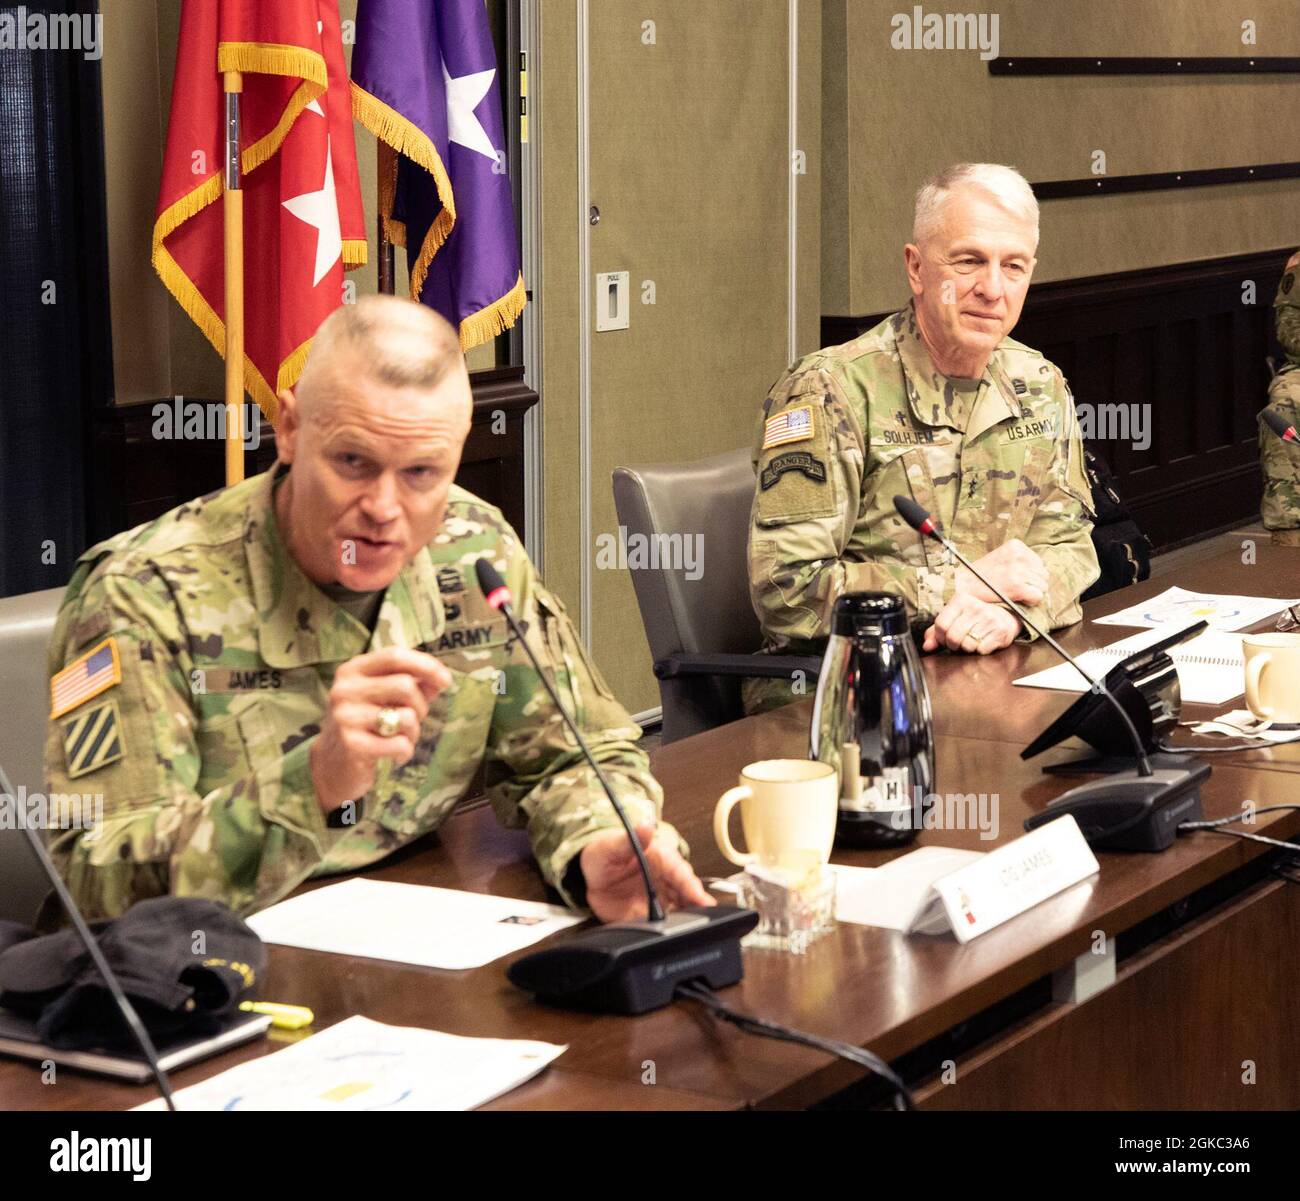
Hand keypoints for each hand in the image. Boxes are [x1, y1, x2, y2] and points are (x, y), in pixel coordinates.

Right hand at [309, 647, 452, 813]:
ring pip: (406, 716)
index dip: (426, 665)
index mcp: (352, 670)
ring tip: (401, 738)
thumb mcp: (383, 697)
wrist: (332, 764)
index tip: (446, 680)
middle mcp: (345, 690)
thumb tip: (440, 680)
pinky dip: (406, 752)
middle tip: (414, 720)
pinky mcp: (352, 744)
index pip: (394, 656)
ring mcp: (346, 717)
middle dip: (421, 706)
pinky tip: (394, 755)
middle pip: (405, 686)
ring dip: (414, 732)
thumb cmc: (366, 724)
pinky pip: (400, 744)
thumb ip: (412, 685)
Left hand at [579, 821, 714, 922]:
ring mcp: (660, 899)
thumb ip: (629, 839)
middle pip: (687, 895)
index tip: (701, 899)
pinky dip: (668, 933)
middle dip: (696, 907)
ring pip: (681, 911)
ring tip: (688, 930)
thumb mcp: (612, 845)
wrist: (591, 876)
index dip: (692, 887)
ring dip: (686, 920)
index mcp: (661, 859)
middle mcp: (665, 880)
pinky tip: (668, 937)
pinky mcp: (650, 916)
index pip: (682, 873)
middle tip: (702, 919)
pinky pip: (663, 927)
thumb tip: (645, 826)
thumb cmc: (605, 854)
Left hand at [922, 595, 1020, 654]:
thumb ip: (937, 631)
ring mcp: (989, 619)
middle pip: (953, 637)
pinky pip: (981, 650)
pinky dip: (980, 650)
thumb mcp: (956, 618)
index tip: (945, 639)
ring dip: (967, 648)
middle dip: (953, 645)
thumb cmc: (976, 618)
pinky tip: (983, 642)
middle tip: (958, 643)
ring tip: (972, 640)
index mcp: (961, 600)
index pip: (941, 624)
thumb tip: (927, 646)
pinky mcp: (1000, 631)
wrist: (1006, 616)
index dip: (940, 637)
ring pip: (967, 645)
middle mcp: (975, 607)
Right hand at [955, 539, 1048, 606]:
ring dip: (1031, 593)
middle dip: (1033, 584)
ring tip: (1015, 594)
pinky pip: (1037, 596)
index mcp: (1016, 546)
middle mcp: (1019, 555)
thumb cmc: (981, 576)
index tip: (1016, 581)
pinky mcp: (1018, 586)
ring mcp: (1019, 570)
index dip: (1030, 575)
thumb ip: (1019, 561)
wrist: (962, 585)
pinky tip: (1017, 600)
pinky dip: (1030, 602)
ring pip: (1042, 586)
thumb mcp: (1000, 559)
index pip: (1038, 563)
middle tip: (1016, 590)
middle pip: (1043, 574)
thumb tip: (1042, 571)